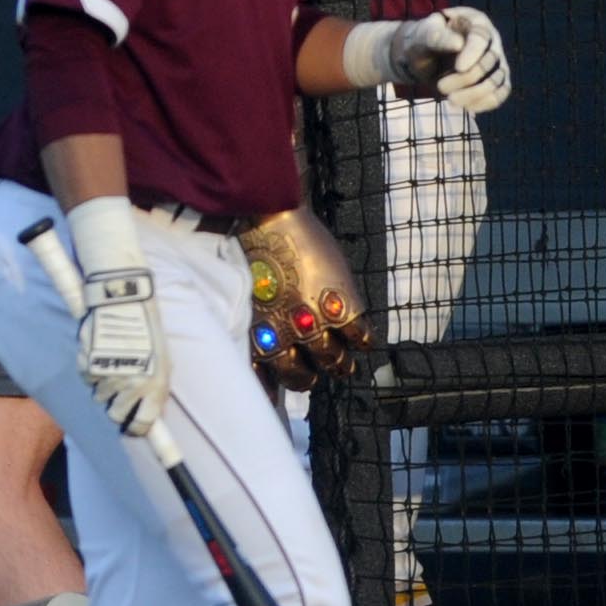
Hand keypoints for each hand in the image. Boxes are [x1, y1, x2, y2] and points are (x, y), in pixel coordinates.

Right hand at [67, 197, 169, 434]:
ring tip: (112, 363)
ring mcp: (108, 375)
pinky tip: (100, 353)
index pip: (143, 425)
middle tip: (120, 392)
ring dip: (104, 386)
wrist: (124, 298)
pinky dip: (91, 370)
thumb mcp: (161, 358)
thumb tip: (148, 412)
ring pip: (99, 396)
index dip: (137, 427)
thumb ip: (155, 388)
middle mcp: (131, 385)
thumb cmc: (147, 326)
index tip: (134, 426)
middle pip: (116, 415)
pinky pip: (87, 378)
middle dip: (117, 407)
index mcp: (155, 385)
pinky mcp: (89, 363)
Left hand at [242, 207, 372, 391]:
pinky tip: (360, 337)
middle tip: (316, 370)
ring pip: (334, 363)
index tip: (279, 388)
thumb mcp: (241, 296)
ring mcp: (314, 324)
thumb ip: (253, 322)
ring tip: (342, 365)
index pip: (264, 381)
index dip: (274, 387)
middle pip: (301, 377)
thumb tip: (260, 342)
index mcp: (253, 338)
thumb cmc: (244, 251)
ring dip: (339, 365)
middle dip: (309, 376)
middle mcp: (282, 338)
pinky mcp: (341, 307)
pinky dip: (363, 341)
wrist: (262, 216)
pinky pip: (362, 338)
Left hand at [391, 7, 510, 112]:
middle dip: (466, 78)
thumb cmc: (422, 41)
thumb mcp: (423, 36)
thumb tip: (459, 44)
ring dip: (474, 94)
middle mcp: (491, 41)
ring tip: (450, 100)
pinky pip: (499, 94)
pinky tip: (466, 107)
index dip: (472, 54)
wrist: (422, 57)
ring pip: (497, 81)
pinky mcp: (495, 80)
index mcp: (475, 22)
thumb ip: (437, 37)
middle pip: (490, 62)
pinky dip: (485, 103)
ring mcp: (496, 61)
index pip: (481, 38)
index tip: (458, 68)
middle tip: (440, 87)